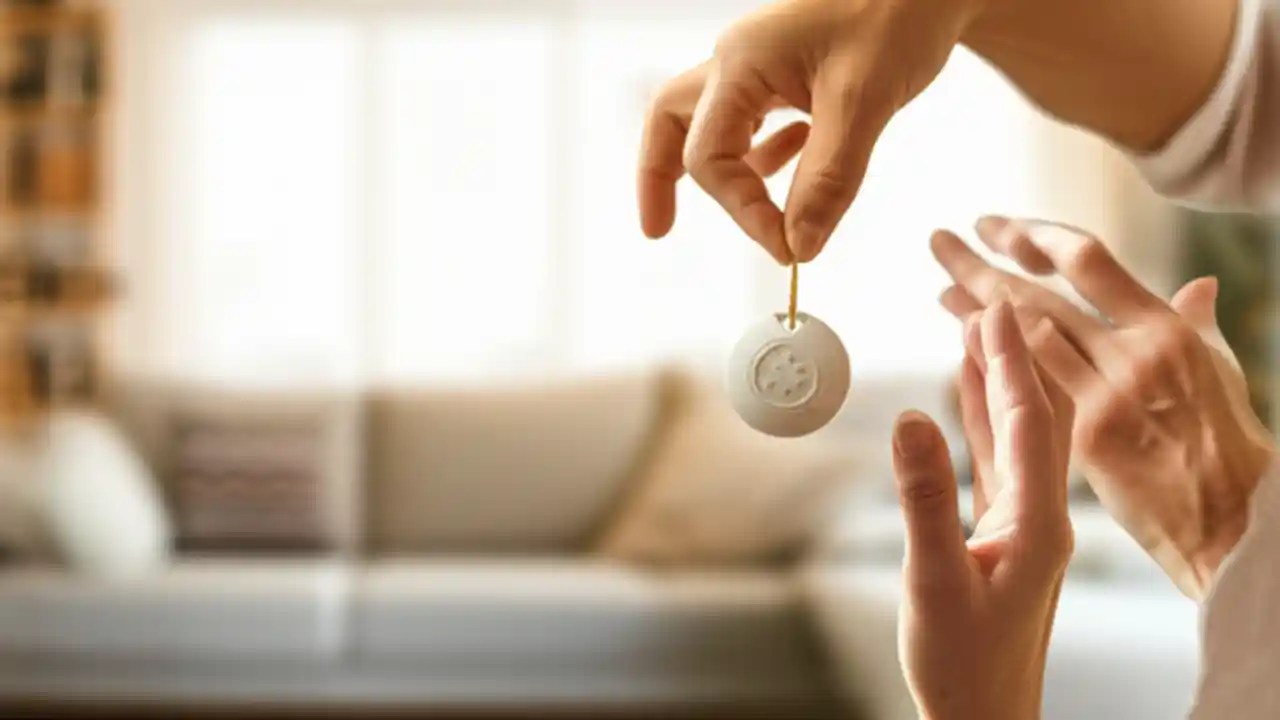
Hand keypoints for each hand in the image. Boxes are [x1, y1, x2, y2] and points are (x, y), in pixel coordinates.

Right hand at [637, 0, 982, 263]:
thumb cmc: (898, 18)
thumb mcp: (865, 102)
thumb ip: (828, 179)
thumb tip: (800, 246)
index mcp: (741, 64)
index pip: (711, 156)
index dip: (743, 211)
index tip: (788, 249)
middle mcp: (738, 62)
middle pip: (670, 122)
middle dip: (660, 176)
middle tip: (658, 230)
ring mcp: (760, 64)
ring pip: (710, 123)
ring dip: (722, 171)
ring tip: (749, 214)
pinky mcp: (789, 71)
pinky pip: (754, 119)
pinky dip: (765, 153)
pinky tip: (795, 168)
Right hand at [894, 299, 1072, 719]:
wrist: (984, 716)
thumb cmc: (962, 661)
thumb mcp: (933, 578)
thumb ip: (923, 496)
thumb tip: (909, 416)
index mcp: (1040, 520)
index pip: (1031, 419)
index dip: (1012, 359)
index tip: (996, 303)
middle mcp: (1043, 512)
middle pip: (1035, 411)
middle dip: (1013, 352)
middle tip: (986, 296)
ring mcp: (1027, 521)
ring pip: (1015, 430)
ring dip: (996, 377)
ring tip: (975, 324)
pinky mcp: (1005, 532)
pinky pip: (997, 457)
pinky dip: (979, 416)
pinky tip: (960, 391)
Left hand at [933, 217, 1277, 598]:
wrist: (1234, 516)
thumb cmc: (1229, 443)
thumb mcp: (1219, 371)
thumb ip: (1195, 323)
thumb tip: (1200, 283)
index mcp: (1165, 327)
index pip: (1089, 261)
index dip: (1037, 238)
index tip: (997, 227)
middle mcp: (1134, 353)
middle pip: (1040, 297)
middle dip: (984, 267)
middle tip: (942, 242)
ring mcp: (1108, 396)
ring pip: (1026, 341)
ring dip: (975, 313)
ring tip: (941, 289)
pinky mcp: (1089, 437)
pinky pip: (1029, 392)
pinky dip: (994, 365)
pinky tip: (964, 346)